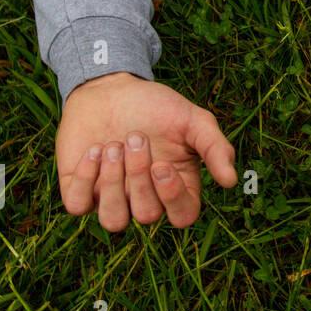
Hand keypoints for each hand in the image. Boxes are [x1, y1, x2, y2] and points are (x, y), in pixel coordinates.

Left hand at [56, 71, 237, 230]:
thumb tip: (232, 181)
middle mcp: (145, 200)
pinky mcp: (80, 192)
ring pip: (114, 220)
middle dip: (138, 175)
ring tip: (112, 145)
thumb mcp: (194, 121)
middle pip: (147, 215)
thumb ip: (216, 148)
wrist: (111, 90)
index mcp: (176, 187)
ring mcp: (111, 200)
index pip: (183, 216)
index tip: (161, 164)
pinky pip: (78, 206)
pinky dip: (86, 178)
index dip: (172, 197)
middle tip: (135, 136)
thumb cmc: (157, 107)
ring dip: (112, 183)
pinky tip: (94, 148)